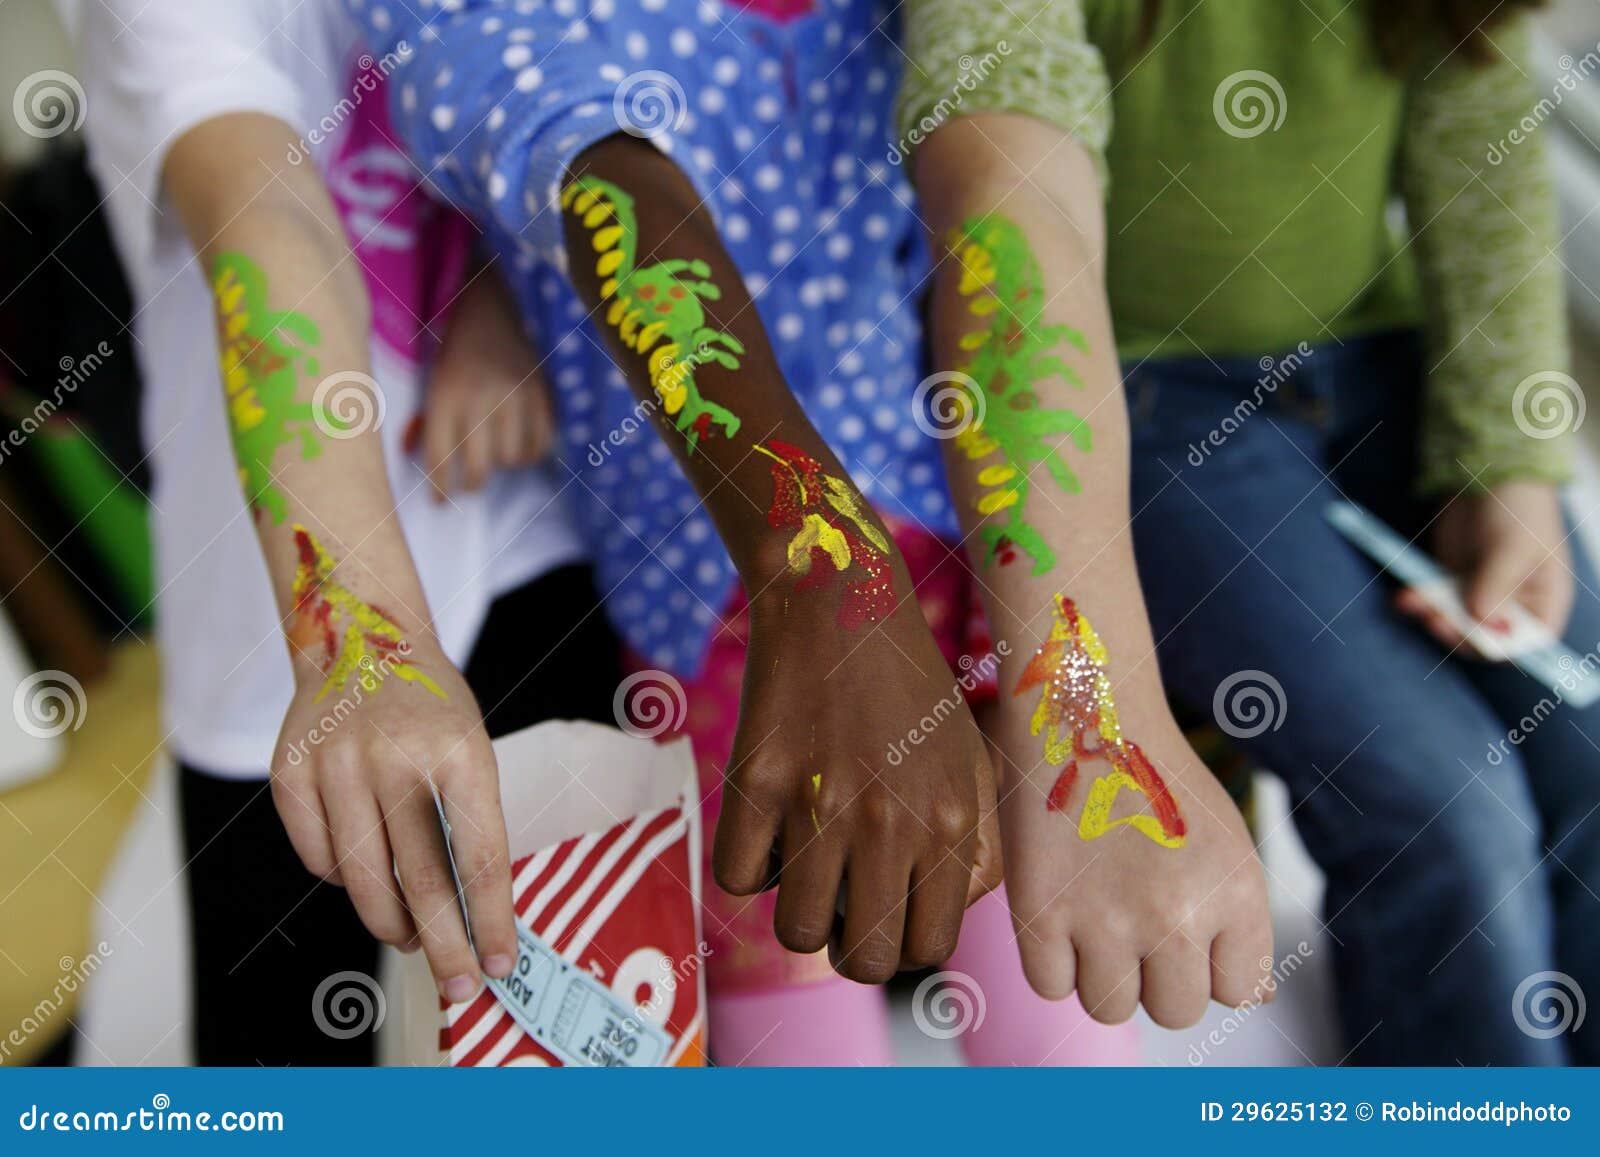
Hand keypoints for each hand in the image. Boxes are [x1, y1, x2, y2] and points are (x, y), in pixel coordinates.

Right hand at [269, 638, 516, 1002]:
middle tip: (458, 985)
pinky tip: (365, 877)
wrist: (358, 634)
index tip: (500, 963)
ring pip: (361, 882)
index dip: (490, 919)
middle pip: (419, 881)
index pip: (480, 855)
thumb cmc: (431, 707)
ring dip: (392, 925)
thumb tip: (469, 915)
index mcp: (459, 749)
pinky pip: (318, 858)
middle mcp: (394, 756)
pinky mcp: (288, 773)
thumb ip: (468, 819)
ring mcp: (335, 764)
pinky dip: (343, 881)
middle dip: (444, 946)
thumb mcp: (472, 745)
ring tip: (413, 937)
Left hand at [418, 269, 553, 499]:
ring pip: (511, 458)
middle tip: (469, 484)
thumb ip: (426, 420)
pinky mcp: (541, 393)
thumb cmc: (454, 350)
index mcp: (446, 393)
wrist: (491, 306)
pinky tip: (520, 450)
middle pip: (479, 466)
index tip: (439, 501)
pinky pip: (541, 443)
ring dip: (502, 465)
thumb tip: (415, 458)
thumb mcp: (431, 380)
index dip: (440, 486)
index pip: (441, 456)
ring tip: (495, 456)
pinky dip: (530, 454)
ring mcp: (515, 395)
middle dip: (472, 484)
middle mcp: (481, 397)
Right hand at [712, 580, 1002, 984]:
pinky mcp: (760, 779)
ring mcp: (822, 802)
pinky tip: (768, 825)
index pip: (929, 949)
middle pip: (865, 961)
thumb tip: (946, 914)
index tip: (882, 916)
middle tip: (838, 903)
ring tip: (803, 860)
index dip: (900, 947)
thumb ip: (978, 848)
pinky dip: (748, 865)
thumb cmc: (910, 686)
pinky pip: (738, 878)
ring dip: (794, 910)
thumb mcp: (971, 762)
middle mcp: (890, 822)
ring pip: (795, 933)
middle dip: (847, 947)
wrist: (841, 602)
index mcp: (949, 823)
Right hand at [987, 605, 1271, 1024]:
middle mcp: (1179, 915)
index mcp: (1238, 895)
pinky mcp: (1039, 911)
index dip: (1206, 964)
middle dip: (1156, 978)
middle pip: (1175, 1011)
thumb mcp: (1227, 838)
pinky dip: (1051, 961)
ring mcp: (1106, 918)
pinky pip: (1050, 986)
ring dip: (1101, 975)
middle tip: (1132, 924)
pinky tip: (1057, 914)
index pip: (1236, 992)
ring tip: (1092, 919)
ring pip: (1111, 1009)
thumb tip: (1250, 998)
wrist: (1085, 708)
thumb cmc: (1154, 775)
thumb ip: (1241, 922)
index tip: (1182, 928)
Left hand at [1396, 481, 1574, 646]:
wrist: (1487, 478)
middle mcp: (1514, 604)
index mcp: (1545, 599)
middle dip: (1458, 631)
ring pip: (1454, 621)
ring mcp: (1481, 594)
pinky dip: (1419, 600)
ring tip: (1413, 603)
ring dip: (1432, 615)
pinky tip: (1404, 597)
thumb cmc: (1517, 509)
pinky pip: (1435, 601)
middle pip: (1485, 636)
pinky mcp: (1453, 581)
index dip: (1503, 644)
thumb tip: (1482, 620)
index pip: (1530, 640)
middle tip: (1435, 620)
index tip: (1476, 631)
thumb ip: (1496, 586)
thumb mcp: (1511, 548)